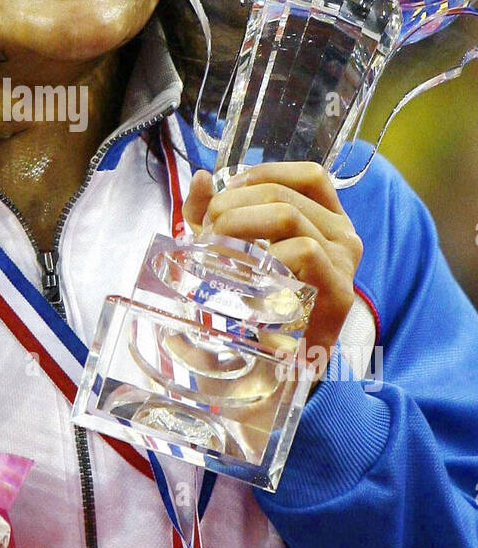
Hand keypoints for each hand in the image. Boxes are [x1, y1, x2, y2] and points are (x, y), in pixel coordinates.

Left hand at [183, 163, 363, 385]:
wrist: (279, 373)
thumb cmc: (260, 305)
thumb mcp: (234, 250)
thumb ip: (213, 213)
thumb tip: (203, 179)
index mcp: (328, 221)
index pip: (310, 175)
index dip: (265, 174)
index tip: (227, 192)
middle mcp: (345, 237)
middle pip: (285, 194)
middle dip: (234, 205)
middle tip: (205, 234)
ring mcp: (345, 264)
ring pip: (289, 216)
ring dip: (241, 225)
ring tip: (215, 250)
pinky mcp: (338, 292)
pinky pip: (303, 252)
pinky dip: (266, 255)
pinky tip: (244, 274)